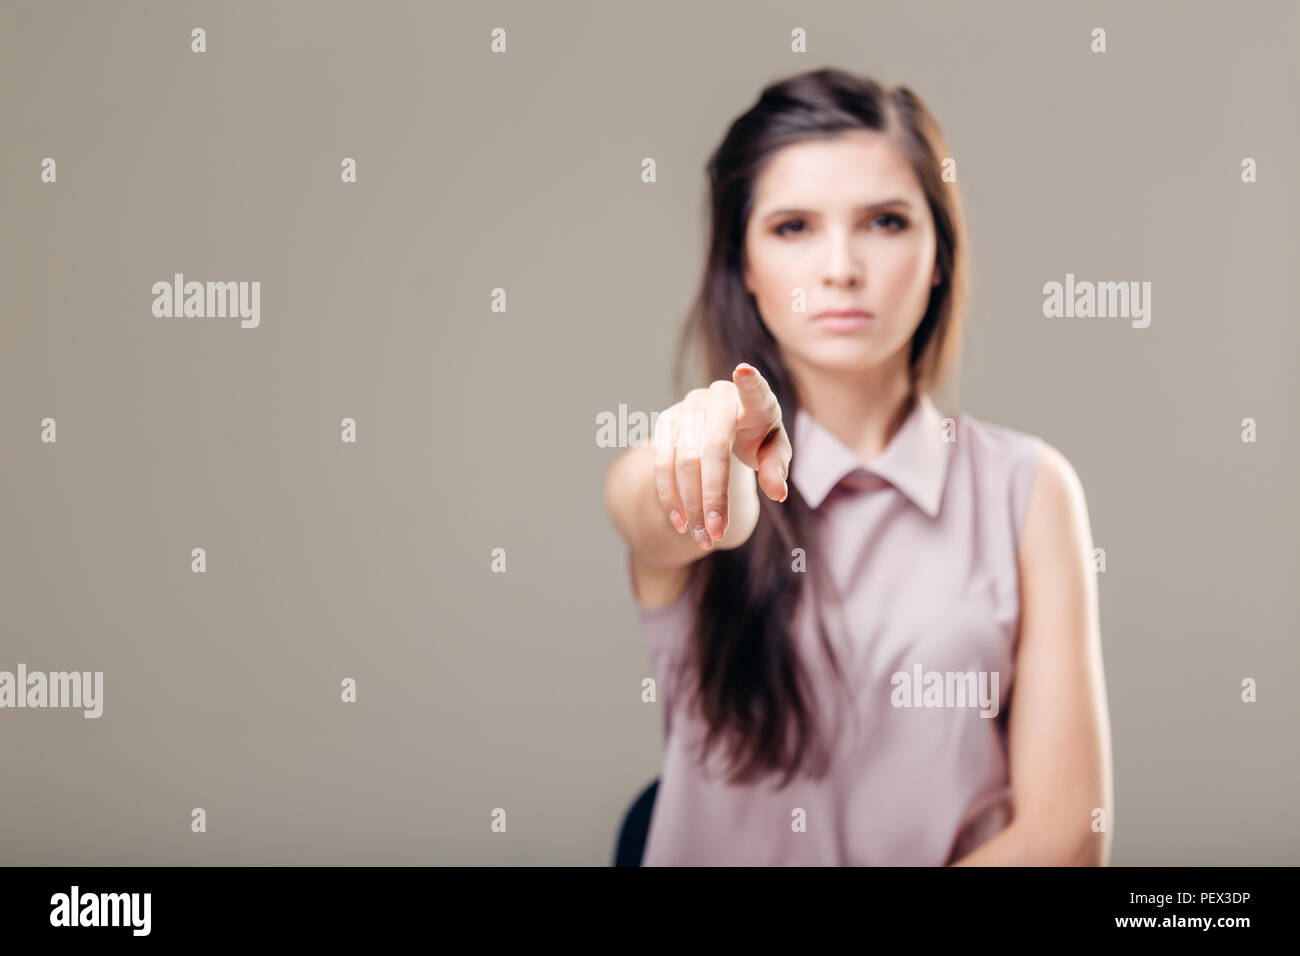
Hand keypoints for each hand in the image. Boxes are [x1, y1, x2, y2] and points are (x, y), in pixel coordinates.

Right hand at [651, 362, 791, 550]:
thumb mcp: (774, 452)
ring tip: (702, 538)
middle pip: (711, 449)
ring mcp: (688, 407)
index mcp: (755, 401)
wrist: (722, 427)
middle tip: (717, 533)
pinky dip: (670, 497)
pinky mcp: (666, 421)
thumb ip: (777, 468)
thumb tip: (778, 492)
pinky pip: (662, 464)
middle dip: (713, 495)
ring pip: (683, 461)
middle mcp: (717, 397)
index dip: (749, 383)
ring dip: (690, 504)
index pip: (754, 390)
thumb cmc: (757, 439)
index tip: (743, 371)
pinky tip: (680, 523)